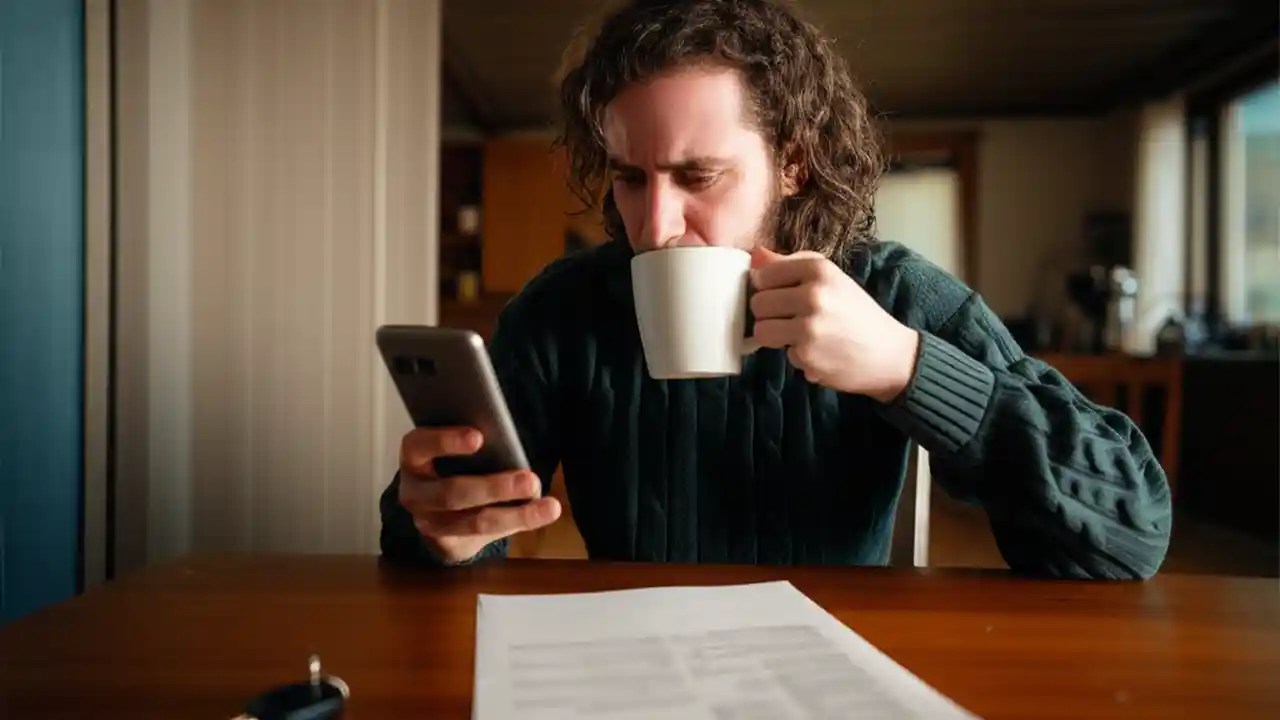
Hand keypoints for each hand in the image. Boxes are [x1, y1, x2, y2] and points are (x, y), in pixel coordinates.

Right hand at [398, 427, 560, 563]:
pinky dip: (518, 523)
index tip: (479, 437)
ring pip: (474, 522)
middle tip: (529, 479)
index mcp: (413, 457)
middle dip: (494, 488)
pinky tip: (543, 514)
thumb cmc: (453, 464)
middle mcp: (414, 493)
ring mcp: (429, 523)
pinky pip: (485, 536)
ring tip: (549, 506)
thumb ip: (473, 444)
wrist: (437, 511)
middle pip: (452, 493)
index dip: (446, 441)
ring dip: (516, 514)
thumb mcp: (453, 450)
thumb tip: (508, 440)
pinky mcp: (448, 544)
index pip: (419, 445)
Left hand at [748, 246, 920, 402]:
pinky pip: (783, 354)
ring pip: (761, 330)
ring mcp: (809, 326)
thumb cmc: (856, 313)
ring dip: (776, 336)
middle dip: (769, 314)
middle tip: (792, 318)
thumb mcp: (830, 279)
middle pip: (758, 303)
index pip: (763, 274)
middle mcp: (814, 294)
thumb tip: (755, 253)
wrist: (889, 353)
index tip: (782, 294)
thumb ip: (790, 265)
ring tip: (799, 335)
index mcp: (818, 269)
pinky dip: (797, 356)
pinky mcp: (807, 355)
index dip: (767, 288)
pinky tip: (818, 352)